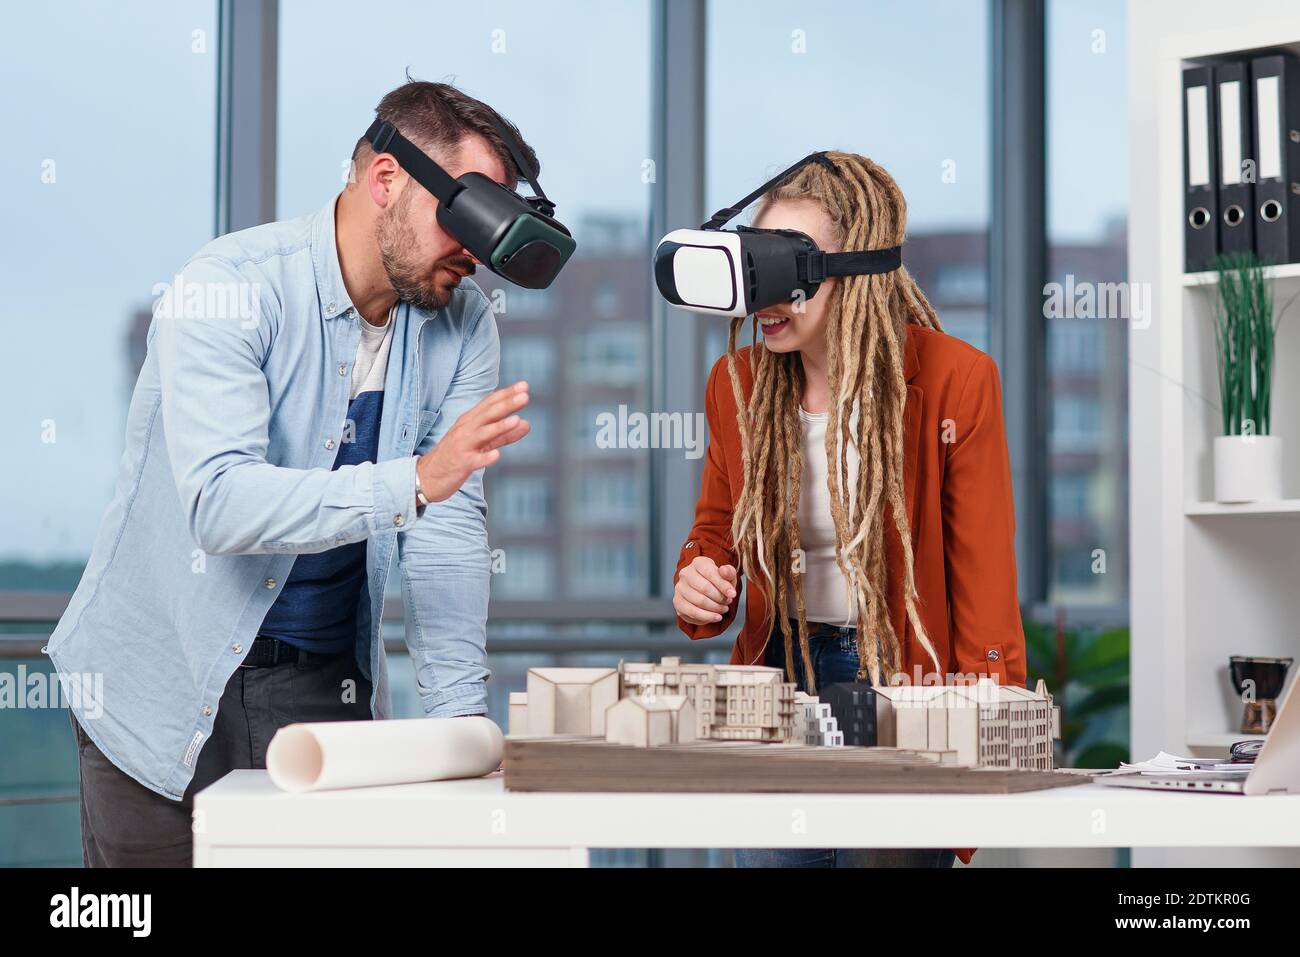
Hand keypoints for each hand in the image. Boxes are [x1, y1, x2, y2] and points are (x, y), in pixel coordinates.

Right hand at [416, 381, 529, 502]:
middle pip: (488, 414)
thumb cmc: (456, 455)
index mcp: (470, 421)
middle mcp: (465, 429)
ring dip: (499, 427)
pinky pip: (474, 460)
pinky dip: (485, 457)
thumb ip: (503, 434)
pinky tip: (497, 455)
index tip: (524, 386)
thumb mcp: (481, 443)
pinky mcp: (460, 464)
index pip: (490, 403)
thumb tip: (527, 424)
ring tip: (516, 420)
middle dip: (507, 404)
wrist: (427, 476)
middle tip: (525, 396)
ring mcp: (462, 446)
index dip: (507, 394)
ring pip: (482, 434)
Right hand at [673, 555, 737, 624]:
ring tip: (723, 609)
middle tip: (728, 602)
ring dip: (715, 608)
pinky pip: (692, 612)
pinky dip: (707, 617)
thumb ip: (729, 572)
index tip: (733, 594)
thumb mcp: (728, 575)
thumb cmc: (718, 582)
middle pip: (704, 588)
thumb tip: (724, 572)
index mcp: (698, 563)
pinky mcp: (677, 602)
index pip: (710, 573)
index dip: (723, 585)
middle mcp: (685, 573)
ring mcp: (679, 588)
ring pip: (699, 601)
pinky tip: (716, 617)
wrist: (706, 590)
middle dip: (720, 598)